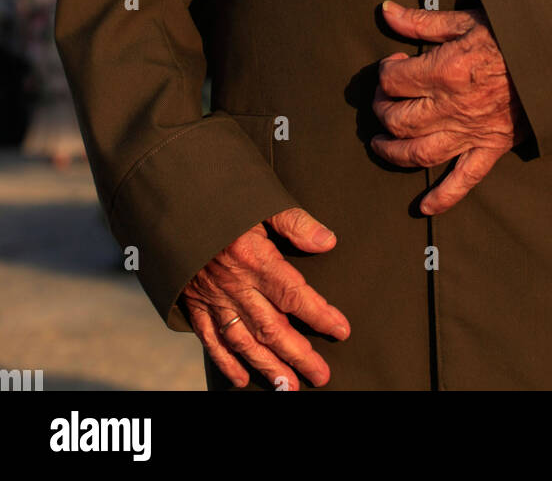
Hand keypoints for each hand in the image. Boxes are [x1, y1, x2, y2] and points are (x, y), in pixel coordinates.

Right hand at [182, 206, 349, 389]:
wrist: (174, 205)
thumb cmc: (223, 202)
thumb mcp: (262, 202)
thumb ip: (295, 223)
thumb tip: (328, 242)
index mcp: (254, 258)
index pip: (293, 294)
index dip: (319, 314)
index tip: (341, 330)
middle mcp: (234, 285)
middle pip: (271, 327)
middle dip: (299, 354)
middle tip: (321, 376)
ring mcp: (213, 299)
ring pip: (243, 341)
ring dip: (268, 366)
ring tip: (290, 387)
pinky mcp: (195, 304)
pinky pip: (210, 340)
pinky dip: (226, 362)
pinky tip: (242, 379)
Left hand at [371, 1, 530, 213]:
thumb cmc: (509, 33)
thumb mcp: (465, 20)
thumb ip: (422, 21)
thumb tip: (386, 12)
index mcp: (446, 70)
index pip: (394, 81)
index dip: (385, 73)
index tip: (393, 66)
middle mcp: (454, 106)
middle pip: (398, 119)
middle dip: (382, 110)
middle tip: (383, 100)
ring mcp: (472, 131)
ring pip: (419, 154)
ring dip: (393, 152)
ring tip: (382, 143)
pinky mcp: (492, 147)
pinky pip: (465, 180)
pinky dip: (444, 197)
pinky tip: (424, 206)